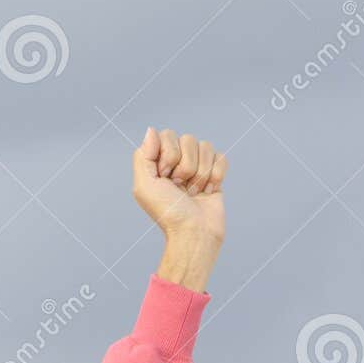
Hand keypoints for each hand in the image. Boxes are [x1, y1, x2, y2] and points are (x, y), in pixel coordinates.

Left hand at [133, 127, 226, 247]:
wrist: (194, 232)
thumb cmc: (168, 213)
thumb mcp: (144, 187)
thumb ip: (143, 157)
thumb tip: (151, 130)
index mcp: (158, 163)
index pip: (167, 135)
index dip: (169, 154)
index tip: (164, 177)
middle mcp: (177, 162)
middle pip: (187, 139)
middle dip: (185, 165)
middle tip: (180, 186)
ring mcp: (197, 166)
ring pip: (205, 147)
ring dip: (200, 173)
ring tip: (193, 192)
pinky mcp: (214, 173)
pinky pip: (220, 157)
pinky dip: (215, 175)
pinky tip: (207, 191)